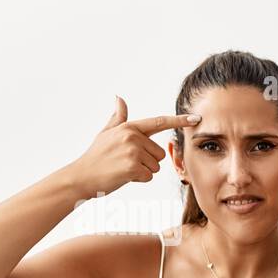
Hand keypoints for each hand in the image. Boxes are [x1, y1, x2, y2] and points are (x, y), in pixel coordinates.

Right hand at [67, 97, 200, 196]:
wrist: (82, 176)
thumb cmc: (96, 156)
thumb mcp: (106, 133)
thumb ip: (118, 118)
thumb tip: (119, 98)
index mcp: (129, 127)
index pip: (159, 122)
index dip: (179, 121)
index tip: (196, 119)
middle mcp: (132, 136)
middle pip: (160, 153)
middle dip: (148, 162)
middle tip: (126, 162)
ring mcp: (133, 151)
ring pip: (156, 166)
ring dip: (143, 171)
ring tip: (124, 168)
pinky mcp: (133, 166)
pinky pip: (149, 176)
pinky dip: (139, 179)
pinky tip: (123, 176)